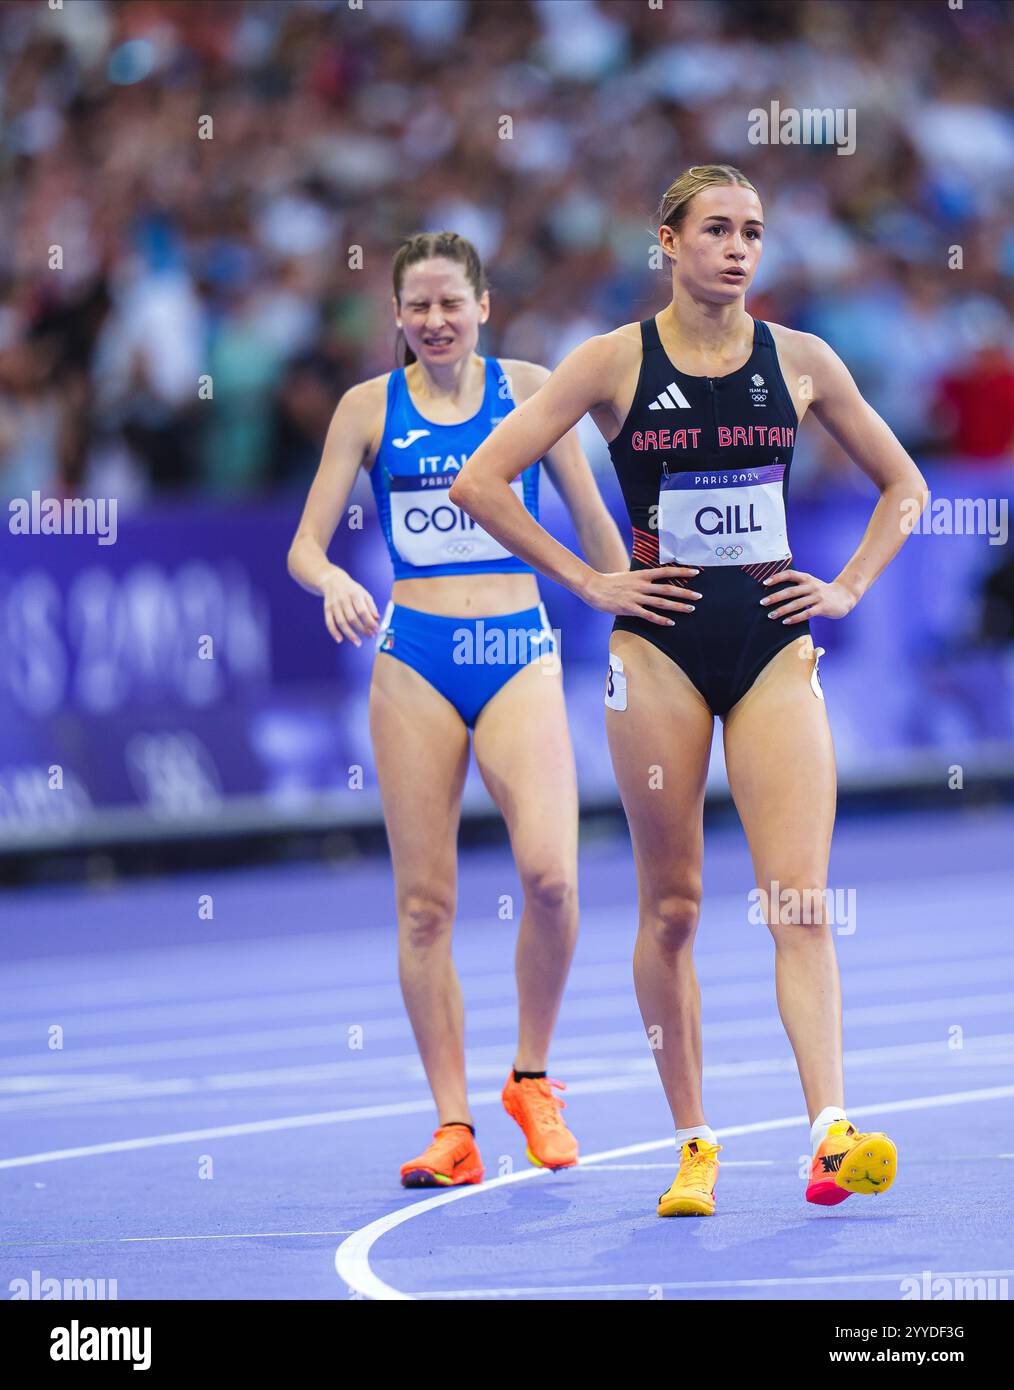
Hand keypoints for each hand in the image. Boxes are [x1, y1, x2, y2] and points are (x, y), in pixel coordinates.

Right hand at [321, 568, 379, 645]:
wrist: (332, 580)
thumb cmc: (351, 589)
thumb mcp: (363, 593)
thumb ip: (371, 606)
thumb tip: (377, 619)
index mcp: (355, 594)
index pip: (363, 611)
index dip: (369, 622)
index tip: (376, 630)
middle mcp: (343, 600)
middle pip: (352, 618)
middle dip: (362, 630)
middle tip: (370, 636)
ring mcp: (334, 605)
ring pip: (341, 622)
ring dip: (350, 634)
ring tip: (358, 643)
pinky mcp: (327, 609)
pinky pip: (329, 622)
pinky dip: (333, 632)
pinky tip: (339, 640)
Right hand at [582, 564, 701, 625]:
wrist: (593, 587)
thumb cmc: (610, 582)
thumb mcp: (628, 576)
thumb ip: (640, 580)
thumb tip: (651, 581)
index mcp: (641, 575)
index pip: (666, 572)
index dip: (681, 571)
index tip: (696, 572)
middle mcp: (641, 585)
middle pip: (667, 588)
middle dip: (684, 592)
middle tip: (698, 596)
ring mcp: (636, 597)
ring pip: (661, 602)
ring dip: (677, 606)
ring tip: (690, 609)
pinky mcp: (629, 608)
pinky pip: (648, 615)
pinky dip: (660, 619)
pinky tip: (670, 623)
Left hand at [760, 569, 854, 622]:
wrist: (845, 595)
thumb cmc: (822, 591)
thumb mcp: (811, 583)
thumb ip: (797, 585)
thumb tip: (775, 591)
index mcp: (807, 578)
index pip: (790, 574)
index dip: (777, 577)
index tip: (764, 583)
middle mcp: (811, 586)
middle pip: (791, 591)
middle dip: (775, 597)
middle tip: (762, 602)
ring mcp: (817, 597)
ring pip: (797, 604)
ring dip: (782, 610)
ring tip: (771, 615)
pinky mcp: (823, 608)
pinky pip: (807, 614)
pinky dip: (795, 618)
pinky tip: (785, 622)